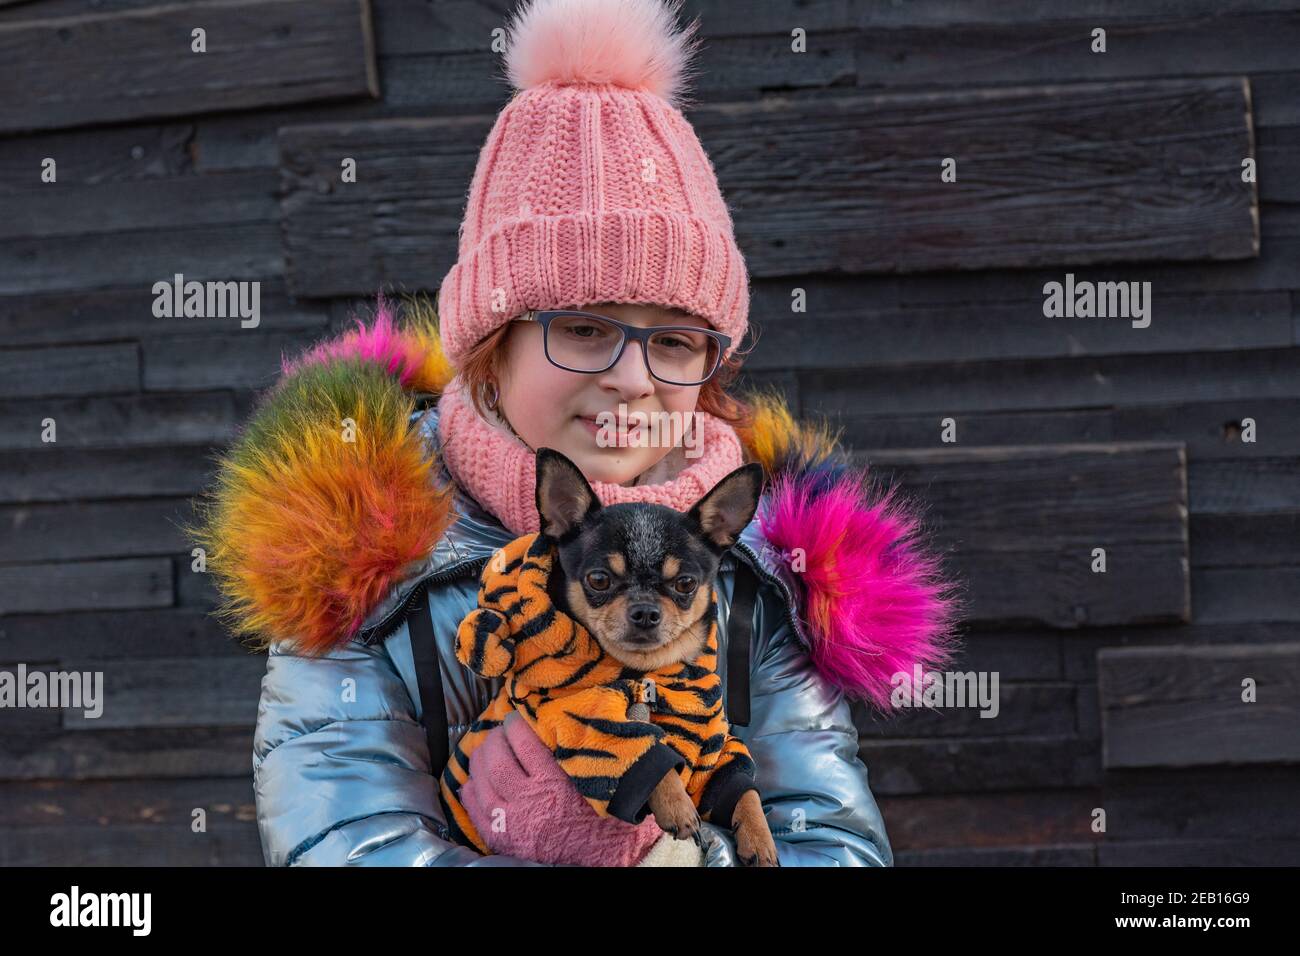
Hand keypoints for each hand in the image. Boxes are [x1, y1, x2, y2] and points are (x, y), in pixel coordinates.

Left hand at [461, 711, 665, 865]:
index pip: (526, 743)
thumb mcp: (610, 784)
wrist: (604, 862)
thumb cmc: (611, 823)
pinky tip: (474, 781)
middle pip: (497, 761)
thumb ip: (601, 752)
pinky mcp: (503, 839)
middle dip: (494, 740)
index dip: (515, 725)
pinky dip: (470, 791)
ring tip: (485, 750)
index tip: (515, 717)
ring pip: (483, 782)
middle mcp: (531, 799)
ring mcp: (513, 821)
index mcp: (557, 782)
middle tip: (498, 731)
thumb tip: (619, 713)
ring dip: (479, 761)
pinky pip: (476, 810)